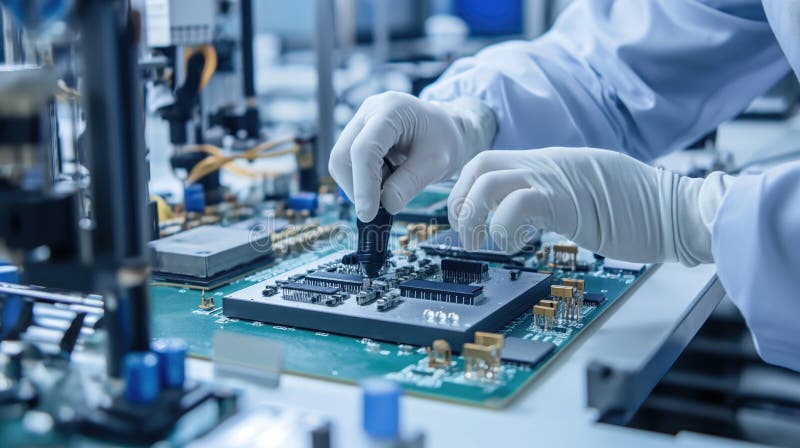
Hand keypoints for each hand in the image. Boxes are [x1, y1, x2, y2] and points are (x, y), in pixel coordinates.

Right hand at [329, 92, 494, 221]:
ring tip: (390, 186)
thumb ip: (411, 183)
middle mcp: (369, 111)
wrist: (446, 127)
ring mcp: (360, 121)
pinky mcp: (357, 134)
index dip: (363, 185)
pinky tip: (386, 178)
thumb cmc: (444, 140)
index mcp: (391, 110)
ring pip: (341, 161)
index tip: (369, 214)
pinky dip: (363, 179)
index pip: (364, 149)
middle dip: (356, 187)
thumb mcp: (436, 163)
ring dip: (360, 184)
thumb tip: (386, 204)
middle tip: (380, 206)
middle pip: (342, 155)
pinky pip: (348, 163)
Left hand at [447, 147, 733, 264]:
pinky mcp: (569, 201)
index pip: (489, 162)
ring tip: (484, 243)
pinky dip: (504, 226)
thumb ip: (555, 195)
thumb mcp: (585, 194)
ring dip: (474, 216)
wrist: (678, 209)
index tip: (464, 219)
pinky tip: (515, 245)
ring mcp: (557, 179)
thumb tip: (527, 212)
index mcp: (549, 164)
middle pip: (478, 165)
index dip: (465, 189)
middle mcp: (547, 164)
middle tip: (467, 236)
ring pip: (488, 181)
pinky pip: (519, 203)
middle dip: (460, 203)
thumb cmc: (639, 209)